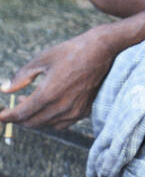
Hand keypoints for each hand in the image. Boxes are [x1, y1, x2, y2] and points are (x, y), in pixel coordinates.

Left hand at [1, 25, 119, 131]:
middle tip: (12, 108)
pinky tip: (48, 109)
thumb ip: (22, 76)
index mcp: (48, 93)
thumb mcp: (42, 59)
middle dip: (19, 118)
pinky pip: (61, 124)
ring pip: (46, 125)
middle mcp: (61, 106)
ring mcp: (74, 111)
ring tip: (30, 105)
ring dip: (34, 119)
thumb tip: (5, 89)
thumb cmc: (70, 52)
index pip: (21, 113)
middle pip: (32, 122)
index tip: (0, 116)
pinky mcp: (84, 111)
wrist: (101, 51)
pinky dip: (50, 120)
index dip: (7, 116)